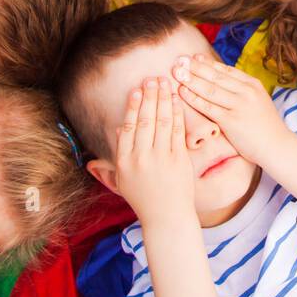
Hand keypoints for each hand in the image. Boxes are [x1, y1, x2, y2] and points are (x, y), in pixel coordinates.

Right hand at [114, 78, 196, 224]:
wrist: (166, 217)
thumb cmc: (143, 198)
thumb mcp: (123, 179)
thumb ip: (117, 153)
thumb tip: (118, 128)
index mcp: (125, 162)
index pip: (128, 127)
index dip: (132, 107)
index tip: (136, 90)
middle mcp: (141, 158)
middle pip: (145, 120)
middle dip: (149, 97)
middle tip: (152, 79)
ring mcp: (161, 158)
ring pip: (162, 122)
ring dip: (164, 100)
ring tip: (165, 83)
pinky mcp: (179, 160)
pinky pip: (177, 132)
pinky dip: (177, 114)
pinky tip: (177, 101)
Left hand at [172, 56, 290, 166]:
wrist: (277, 146)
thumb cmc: (265, 126)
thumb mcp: (258, 101)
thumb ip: (242, 91)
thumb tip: (222, 82)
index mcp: (252, 84)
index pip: (226, 70)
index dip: (207, 63)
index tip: (193, 56)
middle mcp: (246, 91)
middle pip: (216, 76)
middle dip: (195, 66)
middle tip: (179, 59)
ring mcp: (239, 105)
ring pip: (210, 89)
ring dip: (191, 79)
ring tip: (176, 72)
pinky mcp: (232, 121)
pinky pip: (208, 107)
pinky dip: (194, 98)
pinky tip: (182, 92)